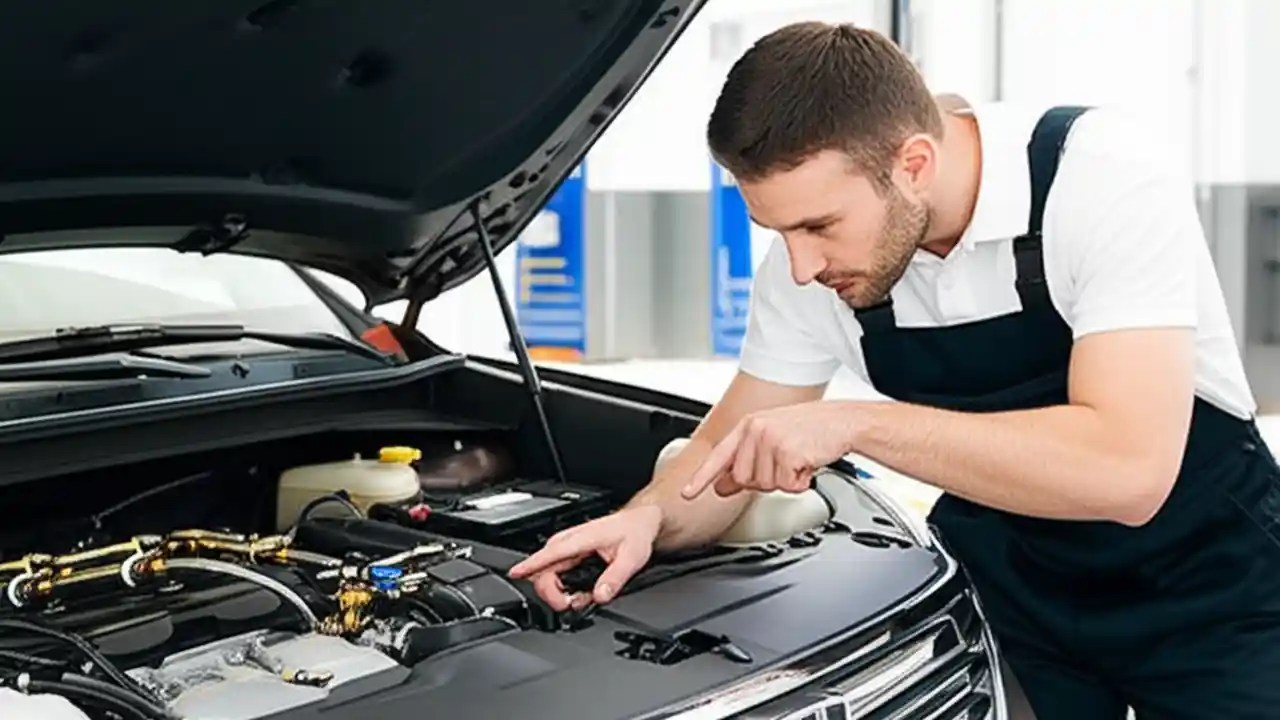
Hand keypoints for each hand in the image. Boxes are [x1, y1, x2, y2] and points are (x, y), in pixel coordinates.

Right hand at [507, 506, 662, 610]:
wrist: (638, 524)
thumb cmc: (633, 533)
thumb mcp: (632, 557)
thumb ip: (615, 578)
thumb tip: (600, 595)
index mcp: (580, 539)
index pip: (550, 553)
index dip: (530, 564)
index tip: (516, 573)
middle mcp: (569, 543)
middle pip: (543, 571)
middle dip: (552, 594)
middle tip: (572, 604)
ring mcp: (567, 550)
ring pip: (547, 575)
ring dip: (558, 593)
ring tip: (581, 599)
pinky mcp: (569, 557)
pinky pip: (555, 575)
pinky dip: (563, 590)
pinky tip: (579, 594)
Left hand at [681, 400, 857, 499]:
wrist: (843, 422)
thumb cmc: (811, 429)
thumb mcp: (772, 438)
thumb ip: (746, 460)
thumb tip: (724, 485)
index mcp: (748, 426)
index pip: (719, 456)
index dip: (702, 478)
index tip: (687, 493)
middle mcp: (755, 431)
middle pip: (744, 479)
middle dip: (764, 481)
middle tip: (784, 466)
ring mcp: (770, 440)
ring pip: (765, 486)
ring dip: (785, 481)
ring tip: (798, 460)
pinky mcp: (787, 452)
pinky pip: (787, 486)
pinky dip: (800, 482)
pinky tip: (808, 463)